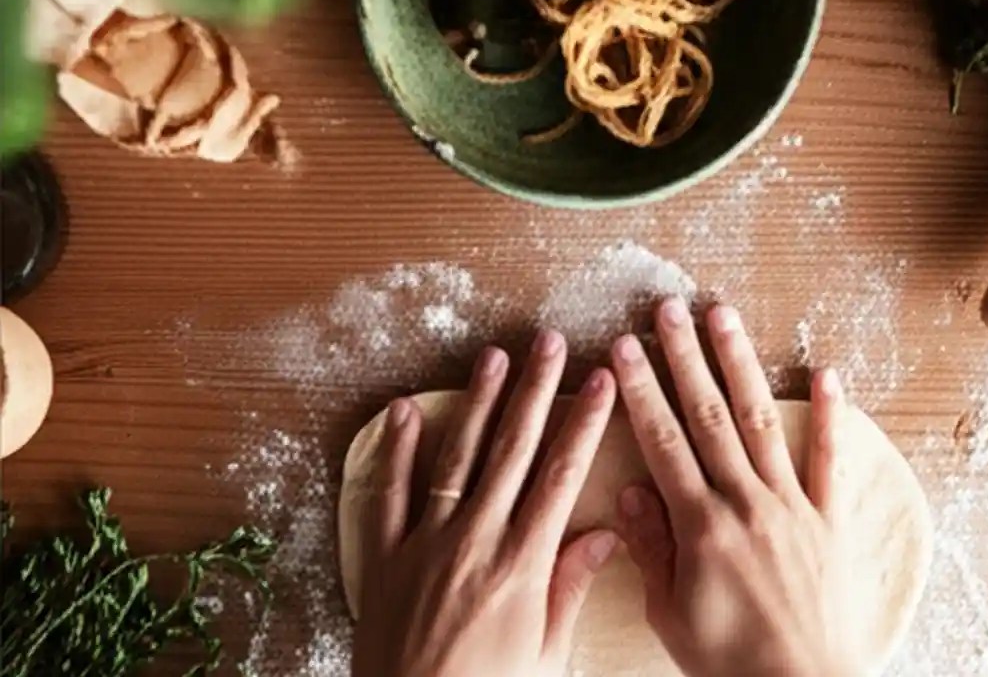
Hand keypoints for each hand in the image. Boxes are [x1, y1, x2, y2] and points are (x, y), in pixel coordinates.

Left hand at [352, 331, 620, 676]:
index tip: (600, 382)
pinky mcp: (383, 560)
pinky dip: (396, 449)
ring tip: (493, 357)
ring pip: (457, 457)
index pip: (561, 475)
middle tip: (547, 343)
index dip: (584, 423)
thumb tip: (603, 534)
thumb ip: (570, 587)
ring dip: (477, 403)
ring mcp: (425, 546)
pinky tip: (408, 410)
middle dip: (535, 391)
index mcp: (522, 565)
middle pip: (513, 450)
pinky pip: (389, 493)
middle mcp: (475, 542)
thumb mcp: (546, 654)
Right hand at [609, 300, 859, 676]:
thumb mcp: (670, 614)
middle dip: (685, 358)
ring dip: (741, 365)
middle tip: (668, 309)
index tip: (625, 348)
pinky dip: (831, 416)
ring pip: (761, 423)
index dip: (642, 392)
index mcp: (701, 526)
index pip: (662, 442)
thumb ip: (652, 550)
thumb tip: (633, 492)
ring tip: (724, 317)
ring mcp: (793, 507)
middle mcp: (747, 503)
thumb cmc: (729, 662)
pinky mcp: (830, 520)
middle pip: (709, 416)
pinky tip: (826, 374)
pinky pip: (831, 460)